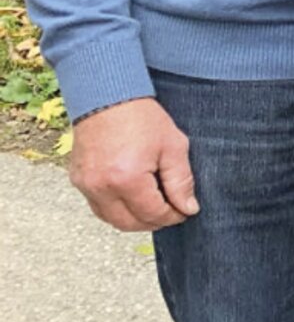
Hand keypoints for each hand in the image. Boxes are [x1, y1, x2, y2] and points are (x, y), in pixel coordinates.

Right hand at [69, 97, 199, 231]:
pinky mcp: (77, 179)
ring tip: (153, 204)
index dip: (173, 216)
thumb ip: (181, 181)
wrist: (107, 97)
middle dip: (153, 222)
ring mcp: (85, 185)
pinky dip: (116, 208)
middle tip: (171, 211)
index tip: (185, 211)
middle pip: (129, 223)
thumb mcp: (173, 146)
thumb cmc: (142, 117)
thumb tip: (188, 208)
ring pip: (111, 219)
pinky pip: (97, 206)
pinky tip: (132, 196)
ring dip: (133, 218)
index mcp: (127, 179)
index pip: (152, 214)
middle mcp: (101, 187)